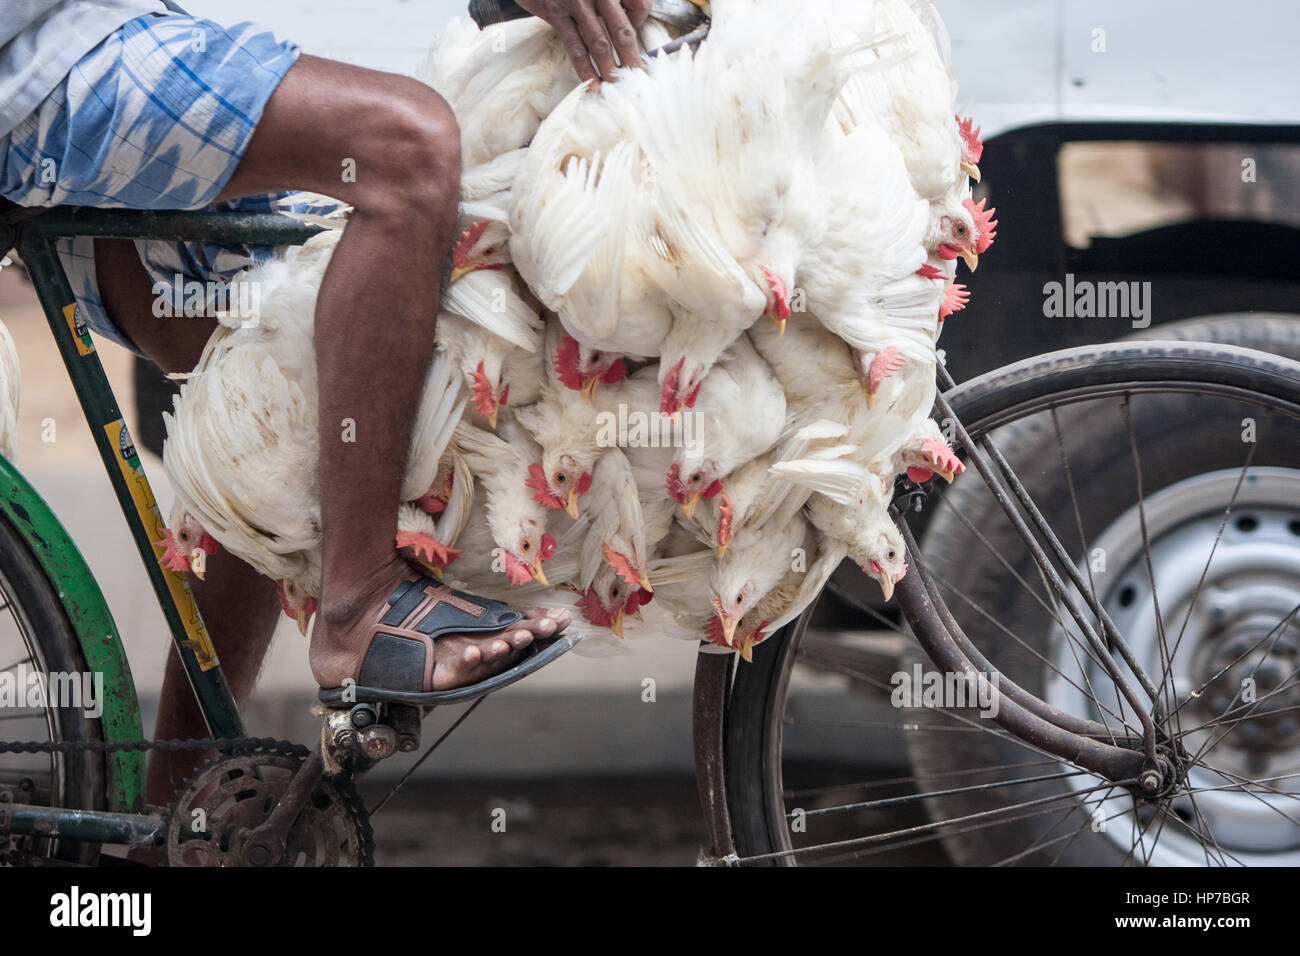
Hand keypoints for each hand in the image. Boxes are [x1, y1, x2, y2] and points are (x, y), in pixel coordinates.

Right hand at [516, 0, 652, 82]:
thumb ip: (614, 0)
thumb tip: (632, 25)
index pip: (639, 5)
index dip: (640, 21)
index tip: (634, 28)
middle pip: (622, 31)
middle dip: (631, 59)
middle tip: (636, 78)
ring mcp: (576, 4)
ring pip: (599, 43)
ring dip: (608, 70)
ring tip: (614, 87)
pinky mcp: (556, 14)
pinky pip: (575, 47)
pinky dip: (585, 70)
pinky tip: (592, 84)